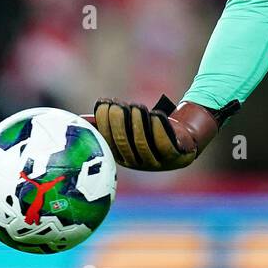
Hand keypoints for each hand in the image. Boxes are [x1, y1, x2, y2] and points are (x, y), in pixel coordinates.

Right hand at [85, 95, 237, 170]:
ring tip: (136, 106)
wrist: (188, 133)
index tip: (103, 104)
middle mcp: (140, 163)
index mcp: (124, 157)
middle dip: (120, 124)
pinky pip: (166, 145)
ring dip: (138, 124)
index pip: (110, 143)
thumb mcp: (129, 125)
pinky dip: (159, 130)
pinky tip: (155, 115)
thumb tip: (79, 120)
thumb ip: (106, 123)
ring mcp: (160, 162)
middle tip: (118, 105)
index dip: (105, 124)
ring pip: (145, 144)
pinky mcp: (178, 156)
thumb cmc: (153, 128)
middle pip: (126, 145)